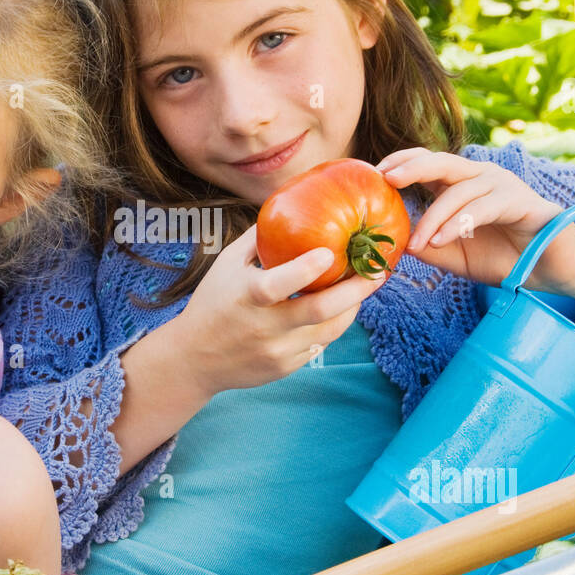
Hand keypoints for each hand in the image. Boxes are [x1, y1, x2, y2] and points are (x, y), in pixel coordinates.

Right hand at [170, 223, 389, 397]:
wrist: (195, 359)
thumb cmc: (212, 302)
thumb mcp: (227, 264)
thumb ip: (259, 239)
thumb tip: (292, 207)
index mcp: (247, 296)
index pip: (279, 284)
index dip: (307, 269)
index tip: (332, 252)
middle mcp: (264, 326)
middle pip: (319, 310)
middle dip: (355, 290)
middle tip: (379, 271)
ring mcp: (277, 350)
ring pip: (329, 330)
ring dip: (352, 307)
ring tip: (366, 286)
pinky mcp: (286, 367)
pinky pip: (320, 344)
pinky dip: (334, 324)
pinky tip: (341, 308)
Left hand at [376, 148, 574, 292]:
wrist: (552, 271)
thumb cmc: (503, 258)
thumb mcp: (454, 256)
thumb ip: (427, 246)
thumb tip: (394, 242)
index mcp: (462, 184)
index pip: (427, 162)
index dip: (401, 162)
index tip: (374, 174)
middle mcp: (481, 176)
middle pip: (441, 162)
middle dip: (411, 167)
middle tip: (386, 179)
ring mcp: (502, 184)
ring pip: (458, 190)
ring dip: (433, 218)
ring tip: (417, 243)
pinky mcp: (521, 200)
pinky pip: (482, 207)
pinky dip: (458, 223)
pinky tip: (441, 240)